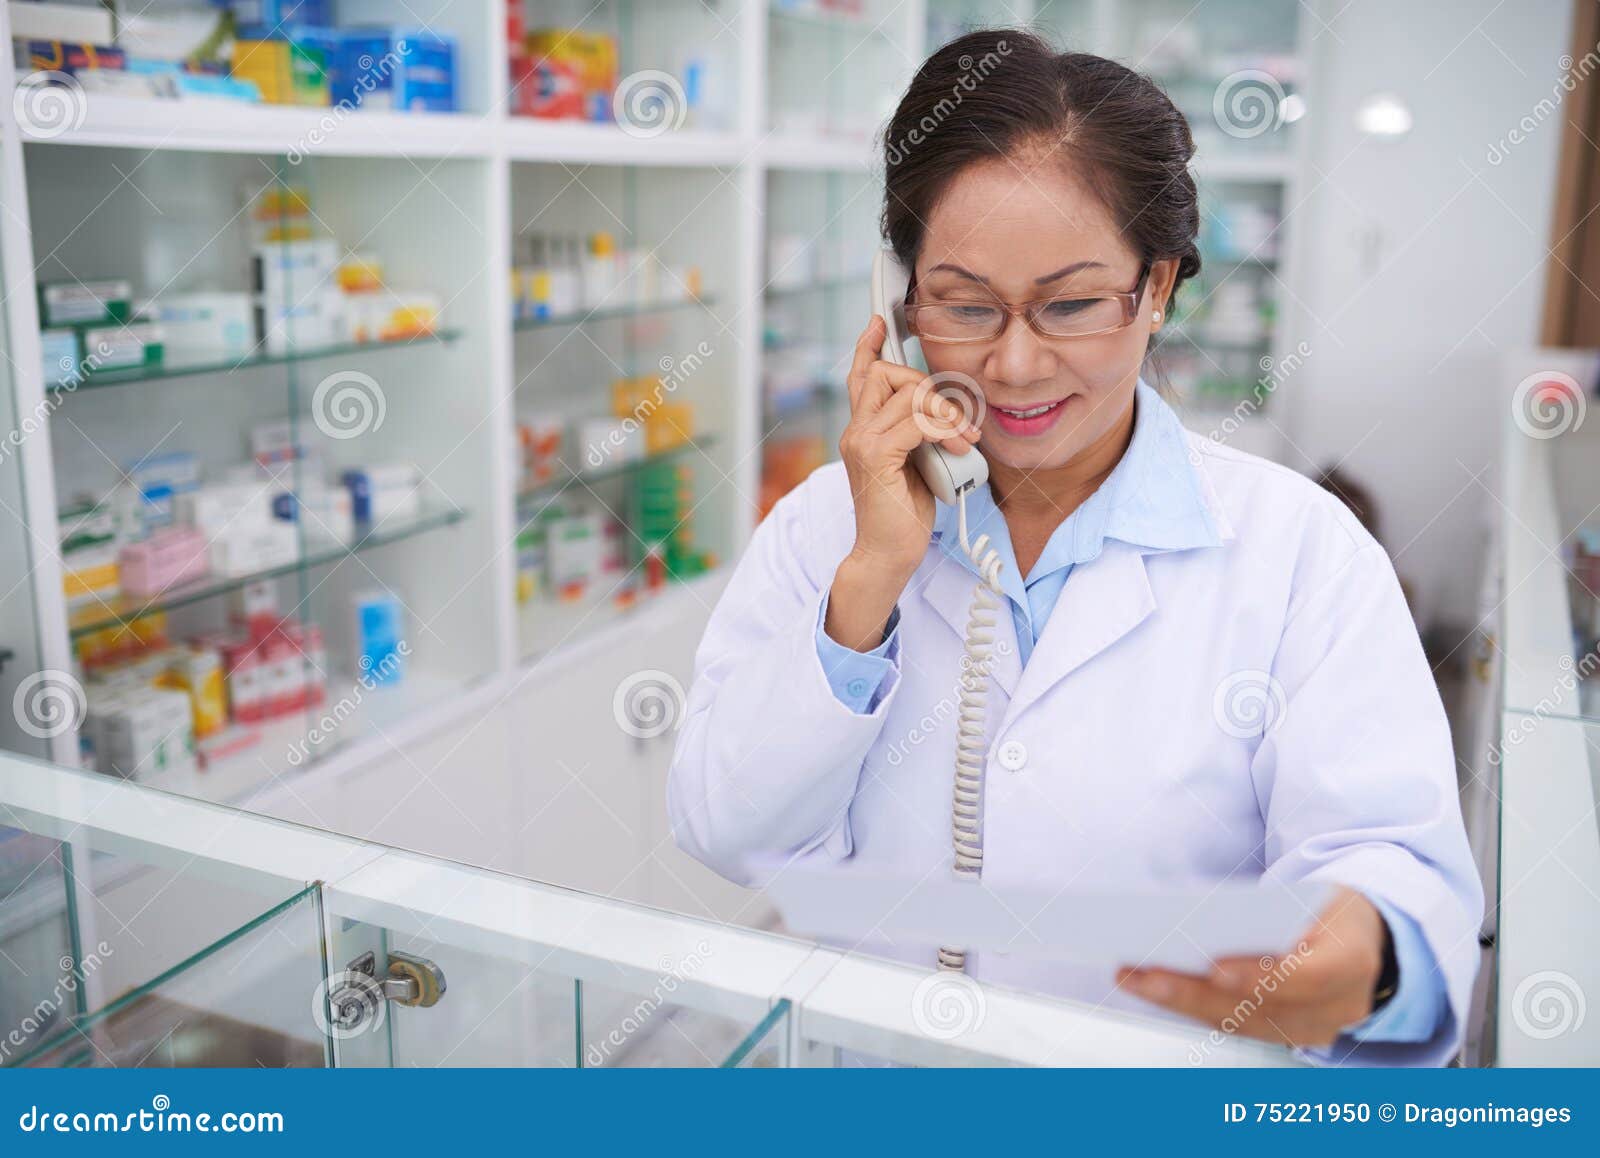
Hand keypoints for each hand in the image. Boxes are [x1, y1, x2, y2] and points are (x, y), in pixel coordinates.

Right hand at [838, 315, 980, 578]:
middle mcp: (856, 431)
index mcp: (863, 430)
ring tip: (964, 440)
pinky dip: (943, 430)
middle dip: (928, 385)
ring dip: (945, 412)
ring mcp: (861, 442)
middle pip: (886, 373)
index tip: (878, 321)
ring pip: (907, 394)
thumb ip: (920, 434)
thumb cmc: (905, 514)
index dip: (867, 346)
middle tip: (958, 420)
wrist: (888, 554)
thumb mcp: (918, 462)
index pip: (860, 376)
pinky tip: (957, 449)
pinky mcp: (874, 457)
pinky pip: (915, 421)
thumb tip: (946, 411)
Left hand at [1114, 886, 1388, 1048]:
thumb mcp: (1320, 893)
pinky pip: (1235, 1025)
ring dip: (1179, 1001)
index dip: (1258, 976)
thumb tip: (1203, 916)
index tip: (1213, 968)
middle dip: (1193, 992)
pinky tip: (1152, 987)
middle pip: (1257, 1007)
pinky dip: (1192, 1007)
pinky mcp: (1289, 1033)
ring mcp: (1314, 1028)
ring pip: (1239, 1022)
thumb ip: (1276, 909)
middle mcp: (1337, 1006)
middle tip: (1140, 973)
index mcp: (1352, 961)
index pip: (1305, 977)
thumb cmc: (1336, 907)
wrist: (1376, 937)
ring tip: (1131, 976)